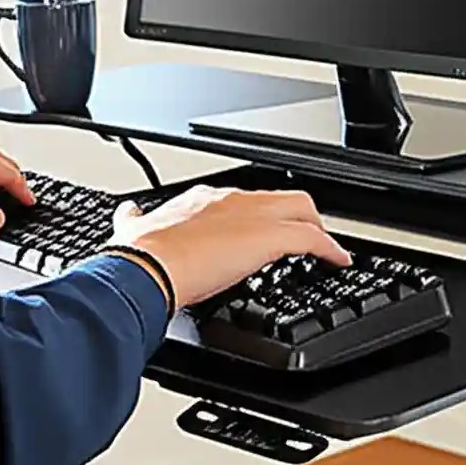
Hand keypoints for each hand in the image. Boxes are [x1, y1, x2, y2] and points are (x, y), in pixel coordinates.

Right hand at [110, 186, 351, 307]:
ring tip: (325, 249)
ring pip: (301, 209)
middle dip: (295, 216)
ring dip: (316, 229)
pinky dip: (330, 249)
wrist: (147, 266)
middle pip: (279, 198)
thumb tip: (128, 214)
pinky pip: (312, 238)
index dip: (254, 214)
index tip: (255, 228)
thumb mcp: (135, 229)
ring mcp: (253, 216)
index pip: (241, 199)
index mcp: (203, 200)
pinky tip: (337, 261)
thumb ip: (135, 220)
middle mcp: (231, 201)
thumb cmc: (140, 254)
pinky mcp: (269, 237)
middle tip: (304, 236)